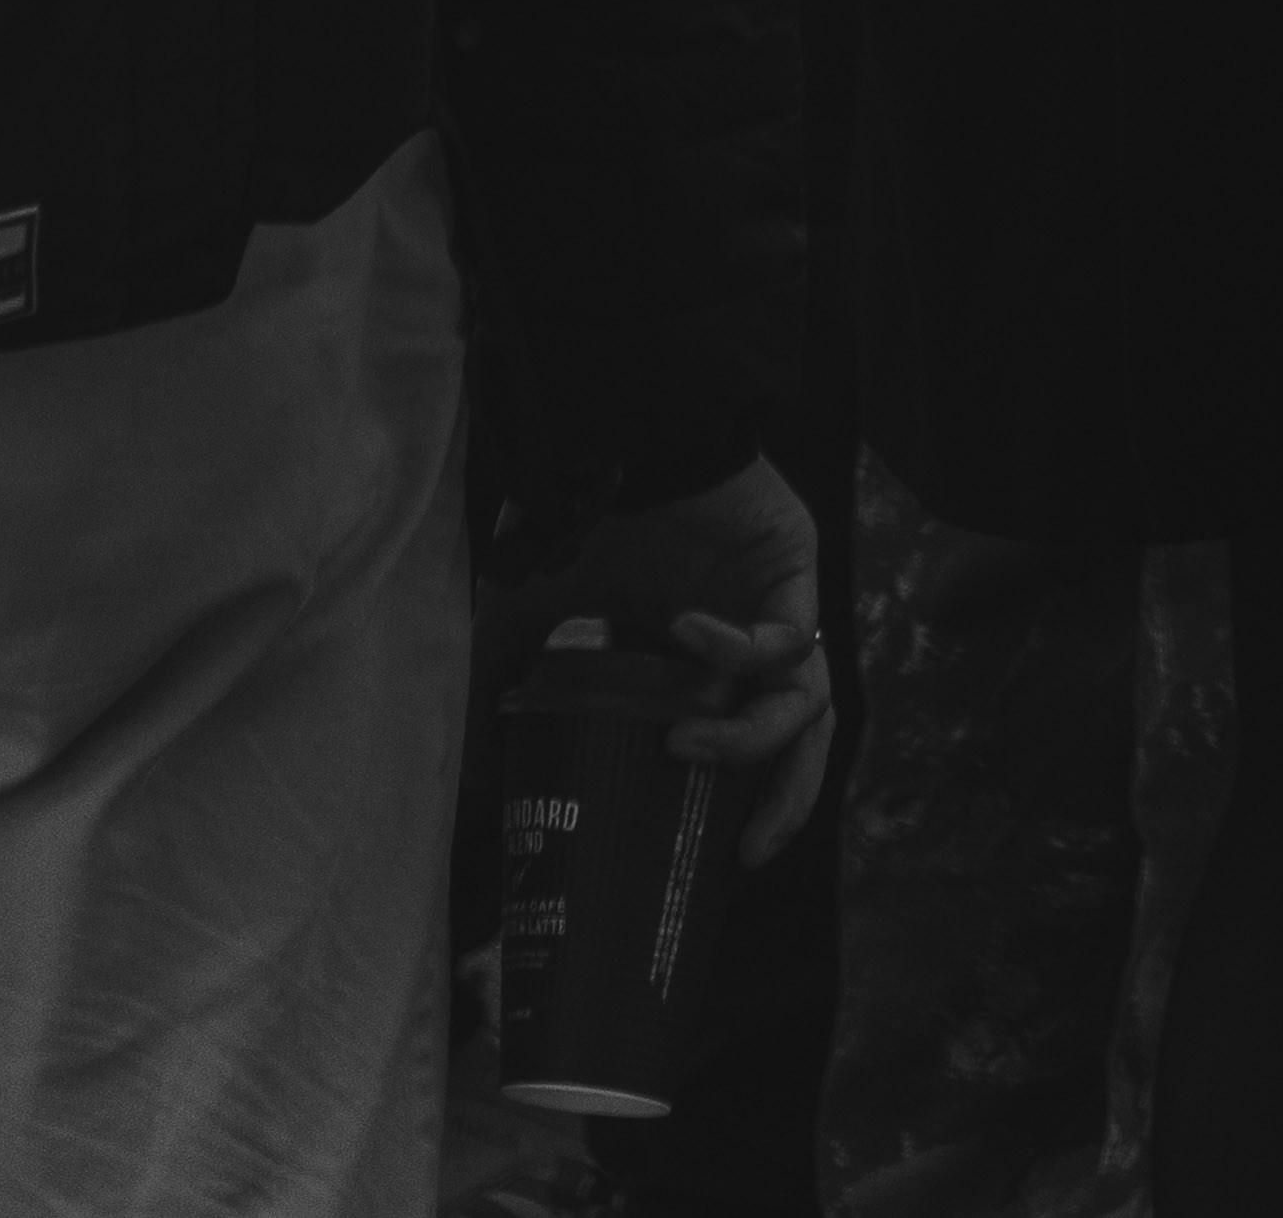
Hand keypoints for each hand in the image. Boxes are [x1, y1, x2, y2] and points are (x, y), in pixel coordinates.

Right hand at [527, 459, 832, 859]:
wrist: (606, 422)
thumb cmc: (570, 510)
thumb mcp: (521, 617)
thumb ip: (497, 691)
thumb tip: (473, 788)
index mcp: (692, 655)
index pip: (743, 736)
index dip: (741, 800)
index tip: (707, 861)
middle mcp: (745, 631)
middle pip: (799, 734)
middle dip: (786, 800)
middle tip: (745, 850)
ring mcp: (772, 598)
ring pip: (809, 696)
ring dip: (753, 740)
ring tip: (687, 745)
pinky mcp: (793, 562)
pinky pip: (793, 634)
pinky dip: (741, 654)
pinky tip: (686, 635)